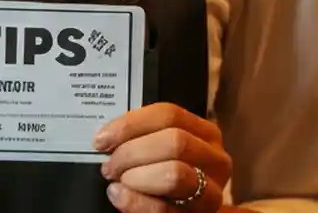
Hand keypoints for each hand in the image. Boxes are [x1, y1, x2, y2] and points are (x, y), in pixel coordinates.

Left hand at [93, 103, 232, 212]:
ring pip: (174, 174)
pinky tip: (120, 196)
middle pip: (174, 141)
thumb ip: (143, 138)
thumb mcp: (160, 150)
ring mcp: (211, 192)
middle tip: (110, 166)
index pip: (168, 115)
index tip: (102, 139)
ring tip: (118, 182)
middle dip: (132, 153)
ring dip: (137, 177)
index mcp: (205, 133)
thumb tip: (107, 137)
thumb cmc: (165, 176)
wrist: (179, 211)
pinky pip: (164, 209)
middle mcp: (215, 160)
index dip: (130, 125)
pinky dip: (136, 202)